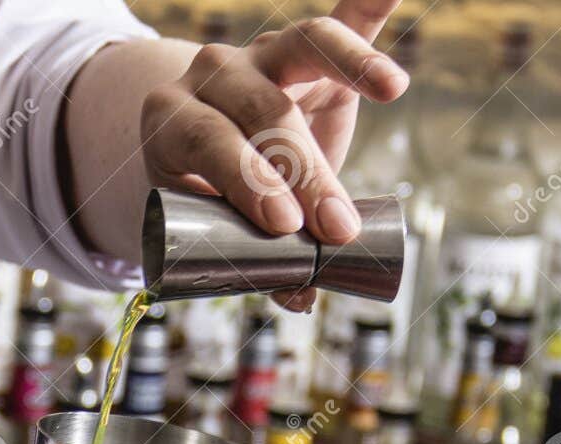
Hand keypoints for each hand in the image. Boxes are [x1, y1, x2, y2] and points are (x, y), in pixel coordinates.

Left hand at [139, 0, 407, 249]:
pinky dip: (370, 5)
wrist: (204, 145)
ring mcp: (261, 51)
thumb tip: (301, 298)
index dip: (248, 184)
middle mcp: (211, 75)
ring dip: (350, 70)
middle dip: (303, 173)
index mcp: (171, 119)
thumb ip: (253, 260)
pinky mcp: (307, 45)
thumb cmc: (210, 193)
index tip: (285, 228)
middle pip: (263, 112)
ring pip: (303, 47)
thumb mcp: (211, 225)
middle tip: (336, 230)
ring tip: (389, 91)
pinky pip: (343, 18)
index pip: (210, 143)